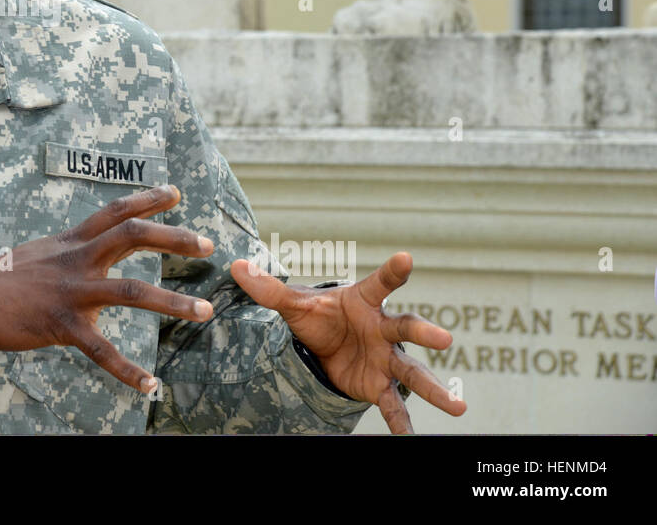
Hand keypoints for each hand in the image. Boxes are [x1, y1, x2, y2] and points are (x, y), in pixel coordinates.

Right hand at [0, 184, 214, 392]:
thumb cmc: (4, 278)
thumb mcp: (43, 251)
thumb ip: (74, 247)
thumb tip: (96, 243)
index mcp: (72, 240)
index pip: (116, 210)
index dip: (147, 198)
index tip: (177, 192)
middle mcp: (76, 259)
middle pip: (132, 236)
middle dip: (174, 238)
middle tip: (208, 246)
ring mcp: (70, 291)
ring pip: (129, 291)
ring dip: (171, 302)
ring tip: (204, 312)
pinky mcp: (60, 325)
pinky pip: (100, 350)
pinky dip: (127, 370)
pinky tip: (150, 385)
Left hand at [231, 252, 466, 432]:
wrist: (322, 346)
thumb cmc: (318, 317)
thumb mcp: (292, 304)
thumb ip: (268, 289)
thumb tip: (236, 267)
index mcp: (364, 302)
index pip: (380, 283)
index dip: (392, 272)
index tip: (406, 258)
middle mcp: (382, 329)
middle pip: (406, 328)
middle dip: (424, 333)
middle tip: (444, 339)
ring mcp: (385, 359)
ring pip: (412, 372)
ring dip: (434, 388)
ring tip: (459, 406)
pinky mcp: (378, 384)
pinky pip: (392, 404)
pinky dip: (401, 420)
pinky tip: (410, 437)